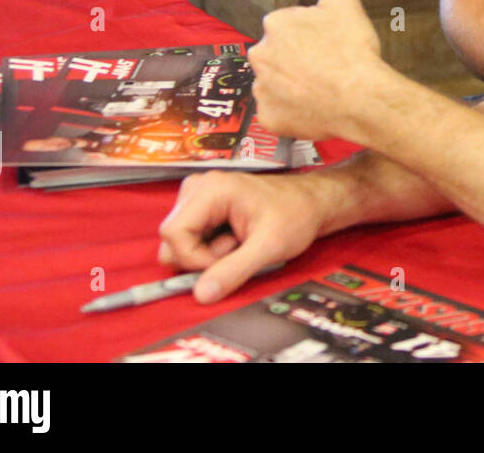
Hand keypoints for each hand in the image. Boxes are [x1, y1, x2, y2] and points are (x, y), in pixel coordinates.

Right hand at [157, 169, 334, 302]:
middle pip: (172, 239)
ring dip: (206, 254)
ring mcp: (199, 197)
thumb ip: (235, 270)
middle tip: (236, 250)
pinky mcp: (203, 208)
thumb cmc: (295, 215)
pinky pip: (190, 239)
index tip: (223, 263)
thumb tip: (202, 295)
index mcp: (212, 189)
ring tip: (239, 244)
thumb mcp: (269, 246)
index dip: (193, 259)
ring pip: (179, 242)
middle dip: (200, 257)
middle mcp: (198, 188)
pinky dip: (209, 249)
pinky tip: (234, 241)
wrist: (311, 202)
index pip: (173, 233)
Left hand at [247, 0, 386, 143]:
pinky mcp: (268, 118)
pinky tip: (316, 109)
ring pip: (278, 85)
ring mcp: (262, 89)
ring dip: (295, 88)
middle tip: (330, 68)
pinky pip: (278, 114)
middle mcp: (260, 54)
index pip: (291, 29)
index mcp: (276, 23)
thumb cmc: (354, 50)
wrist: (362, 99)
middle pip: (281, 56)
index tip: (332, 46)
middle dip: (300, 62)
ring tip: (325, 91)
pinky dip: (294, 113)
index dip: (314, 38)